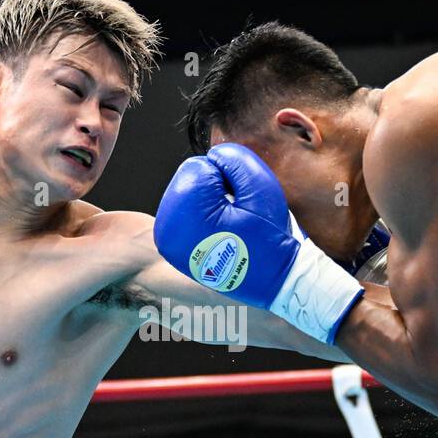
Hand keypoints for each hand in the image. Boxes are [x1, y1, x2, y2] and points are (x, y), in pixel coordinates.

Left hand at [154, 143, 363, 342]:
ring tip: (228, 228)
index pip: (198, 167)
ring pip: (187, 195)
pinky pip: (186, 214)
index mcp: (183, 212)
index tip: (240, 205)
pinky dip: (202, 217)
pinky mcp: (171, 248)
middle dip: (213, 190)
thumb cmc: (268, 235)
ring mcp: (166, 240)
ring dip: (208, 203)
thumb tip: (213, 156)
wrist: (271, 281)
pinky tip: (219, 234)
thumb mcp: (260, 187)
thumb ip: (234, 159)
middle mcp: (165, 228)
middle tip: (236, 218)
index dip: (226, 179)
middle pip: (188, 180)